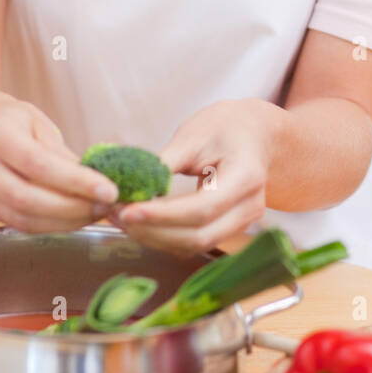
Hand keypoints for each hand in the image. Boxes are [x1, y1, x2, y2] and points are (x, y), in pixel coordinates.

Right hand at [0, 95, 119, 232]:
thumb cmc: (8, 119)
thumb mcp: (36, 121)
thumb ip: (61, 153)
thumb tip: (95, 182)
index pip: (38, 164)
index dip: (75, 182)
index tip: (109, 190)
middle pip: (28, 199)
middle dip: (73, 209)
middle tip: (105, 206)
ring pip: (22, 219)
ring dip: (64, 222)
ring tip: (94, 213)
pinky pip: (19, 223)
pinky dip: (50, 225)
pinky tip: (73, 218)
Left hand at [116, 99, 282, 255]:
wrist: (255, 135)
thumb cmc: (225, 128)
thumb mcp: (195, 134)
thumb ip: (166, 162)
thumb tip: (130, 186)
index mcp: (246, 177)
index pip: (202, 209)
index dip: (162, 215)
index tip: (128, 210)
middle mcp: (249, 207)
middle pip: (198, 236)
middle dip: (153, 231)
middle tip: (117, 214)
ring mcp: (241, 222)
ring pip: (194, 245)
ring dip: (154, 237)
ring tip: (121, 217)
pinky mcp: (228, 228)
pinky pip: (194, 241)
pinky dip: (164, 236)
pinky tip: (140, 222)